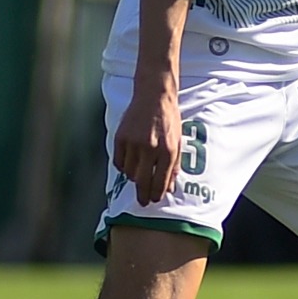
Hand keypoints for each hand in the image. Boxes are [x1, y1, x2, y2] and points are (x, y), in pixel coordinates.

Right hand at [112, 77, 181, 203]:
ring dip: (134, 178)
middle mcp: (150, 148)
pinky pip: (119, 162)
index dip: (156, 194)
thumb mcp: (178, 142)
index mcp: (168, 150)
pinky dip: (123, 167)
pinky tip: (130, 164)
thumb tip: (170, 188)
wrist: (153, 96)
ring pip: (129, 173)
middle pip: (143, 181)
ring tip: (139, 175)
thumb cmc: (168, 119)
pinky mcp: (121, 138)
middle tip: (142, 202)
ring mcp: (134, 143)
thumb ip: (174, 166)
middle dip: (143, 195)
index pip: (160, 181)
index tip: (154, 200)